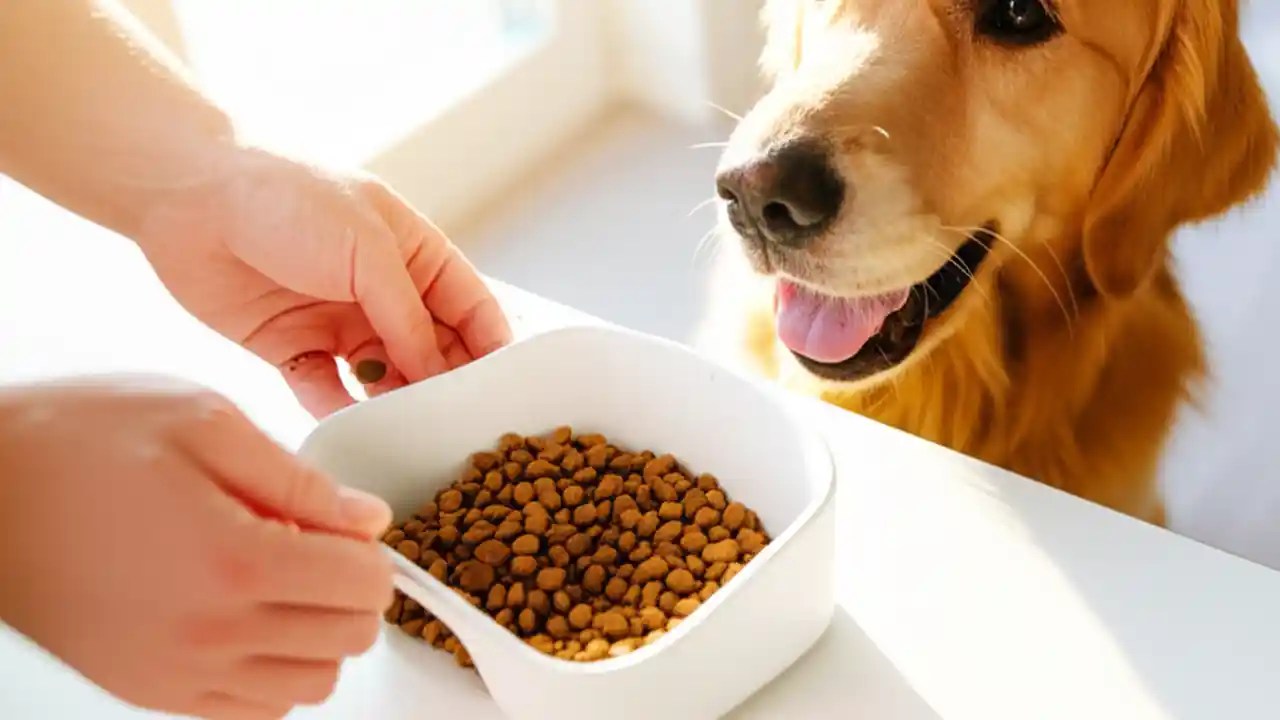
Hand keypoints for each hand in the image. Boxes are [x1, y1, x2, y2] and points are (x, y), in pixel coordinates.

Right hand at [0, 377, 393, 718]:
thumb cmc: (74, 443)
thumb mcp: (202, 421)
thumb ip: (299, 478)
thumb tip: (366, 519)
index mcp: (234, 559)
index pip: (363, 585)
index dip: (369, 549)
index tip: (345, 525)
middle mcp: (211, 633)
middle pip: (349, 640)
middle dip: (353, 590)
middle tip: (318, 547)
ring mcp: (178, 674)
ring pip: (310, 686)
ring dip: (318, 635)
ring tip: (280, 582)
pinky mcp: (149, 691)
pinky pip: (253, 709)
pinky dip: (272, 671)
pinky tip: (247, 619)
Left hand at [134, 147, 511, 418]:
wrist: (186, 192)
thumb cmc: (288, 196)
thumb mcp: (367, 249)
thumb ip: (406, 316)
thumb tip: (437, 374)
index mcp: (415, 254)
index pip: (472, 309)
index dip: (494, 350)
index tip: (507, 395)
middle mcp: (383, 292)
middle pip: (433, 351)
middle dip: (449, 388)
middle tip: (465, 432)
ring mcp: (339, 321)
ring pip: (384, 379)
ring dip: (399, 406)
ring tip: (416, 440)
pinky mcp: (291, 348)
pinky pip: (326, 392)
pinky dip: (342, 414)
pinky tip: (358, 434)